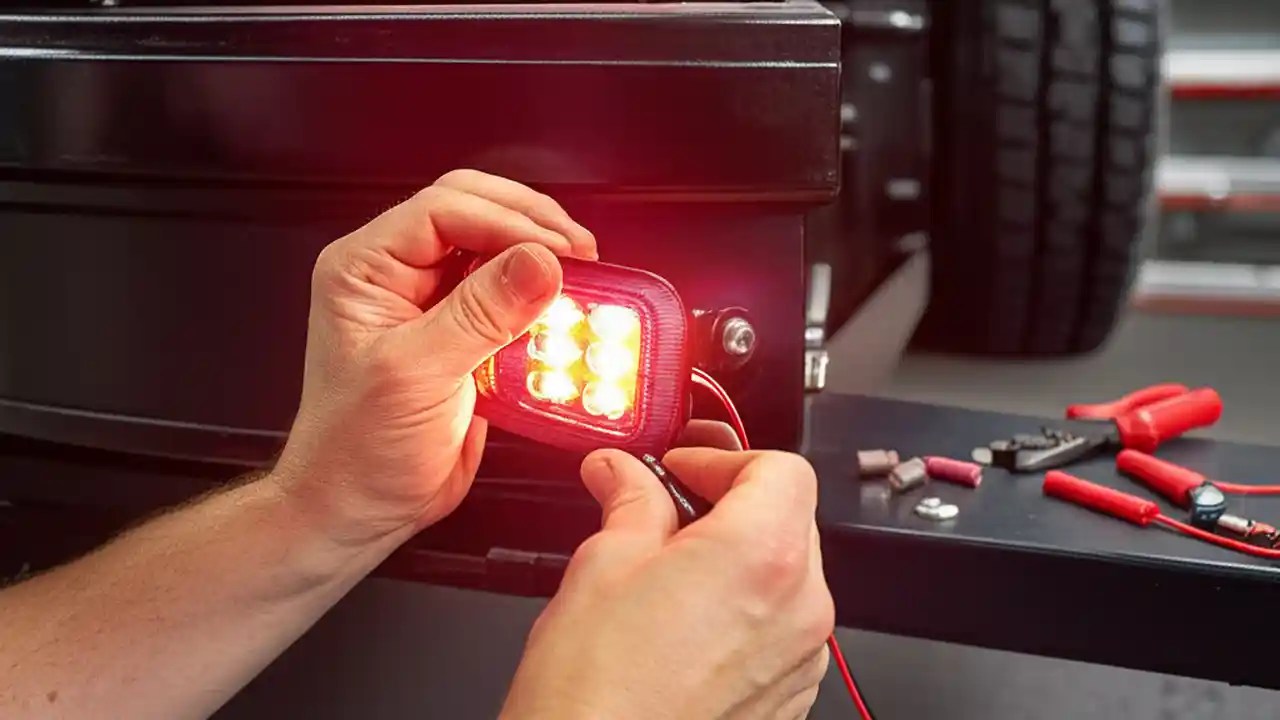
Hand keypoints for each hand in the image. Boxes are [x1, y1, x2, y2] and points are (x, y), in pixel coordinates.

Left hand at [274, 170, 596, 545]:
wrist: (358, 511)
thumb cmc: (356, 452)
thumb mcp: (417, 375)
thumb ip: (480, 315)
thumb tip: (539, 264)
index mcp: (365, 269)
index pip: (443, 211)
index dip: (506, 221)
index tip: (555, 251)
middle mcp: (397, 276)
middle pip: (473, 212)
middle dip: (530, 226)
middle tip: (578, 252)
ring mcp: (432, 304)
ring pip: (496, 252)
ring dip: (541, 262)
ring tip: (579, 279)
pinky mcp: (463, 336)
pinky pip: (510, 300)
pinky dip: (542, 304)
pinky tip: (563, 313)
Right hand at [502, 449, 833, 719]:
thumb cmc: (595, 693)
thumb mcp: (602, 564)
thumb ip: (628, 500)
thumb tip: (622, 472)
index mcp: (762, 555)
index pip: (780, 468)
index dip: (723, 457)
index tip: (679, 467)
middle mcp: (801, 607)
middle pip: (790, 517)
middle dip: (729, 502)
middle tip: (667, 507)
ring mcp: (801, 659)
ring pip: (787, 574)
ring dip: (738, 557)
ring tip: (669, 572)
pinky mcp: (789, 697)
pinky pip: (782, 628)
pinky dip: (745, 609)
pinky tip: (685, 623)